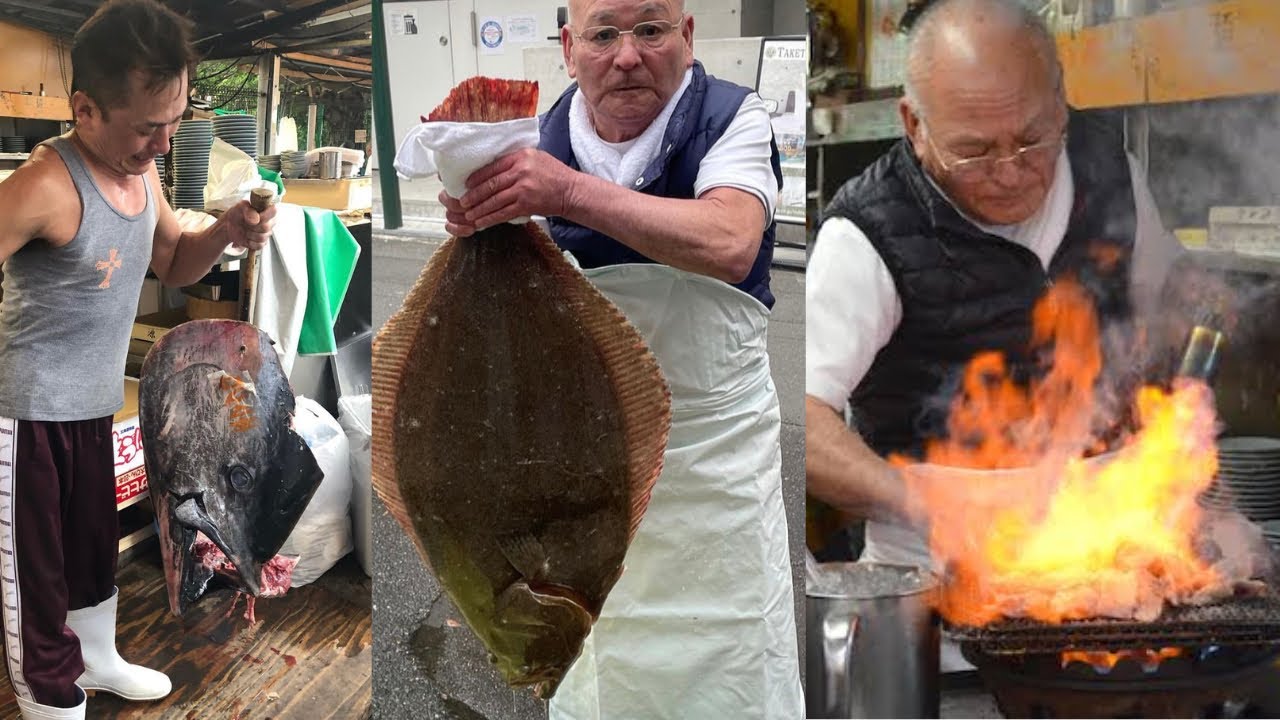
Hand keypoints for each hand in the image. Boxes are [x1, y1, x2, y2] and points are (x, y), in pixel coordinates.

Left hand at [223, 198, 275, 251]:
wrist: (230, 224)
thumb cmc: (238, 213)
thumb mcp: (240, 207)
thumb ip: (249, 211)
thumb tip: (256, 220)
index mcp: (267, 210)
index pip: (274, 211)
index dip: (264, 215)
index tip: (254, 216)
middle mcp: (270, 222)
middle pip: (266, 227)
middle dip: (252, 226)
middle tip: (245, 223)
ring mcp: (266, 233)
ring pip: (262, 237)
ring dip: (250, 234)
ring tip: (245, 230)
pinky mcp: (262, 243)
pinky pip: (259, 246)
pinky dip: (250, 243)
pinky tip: (246, 238)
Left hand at [439, 149, 577, 235]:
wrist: (571, 191)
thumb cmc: (553, 174)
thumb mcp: (535, 157)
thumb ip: (515, 160)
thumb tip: (493, 166)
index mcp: (520, 157)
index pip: (492, 167)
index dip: (477, 178)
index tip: (466, 185)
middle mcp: (521, 172)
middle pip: (491, 185)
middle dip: (474, 196)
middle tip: (463, 202)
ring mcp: (523, 189)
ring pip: (495, 200)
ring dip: (479, 209)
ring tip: (468, 215)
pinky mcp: (527, 205)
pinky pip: (504, 213)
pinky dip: (491, 218)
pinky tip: (481, 222)